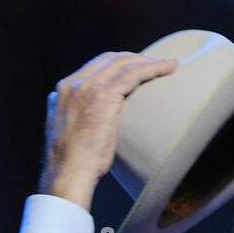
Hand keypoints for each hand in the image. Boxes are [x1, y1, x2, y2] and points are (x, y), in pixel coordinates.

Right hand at [39, 51, 178, 209]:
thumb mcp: (73, 135)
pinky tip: (168, 67)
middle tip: (155, 64)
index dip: (118, 64)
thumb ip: (80, 119)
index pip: (95, 67)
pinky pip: (133, 74)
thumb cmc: (74, 165)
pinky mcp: (103, 95)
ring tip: (168, 64)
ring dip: (148, 61)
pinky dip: (153, 68)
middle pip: (110, 59)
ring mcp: (88, 87)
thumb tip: (93, 121)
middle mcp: (75, 83)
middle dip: (134, 59)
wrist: (68, 173)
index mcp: (65, 90)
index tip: (135, 69)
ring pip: (123, 63)